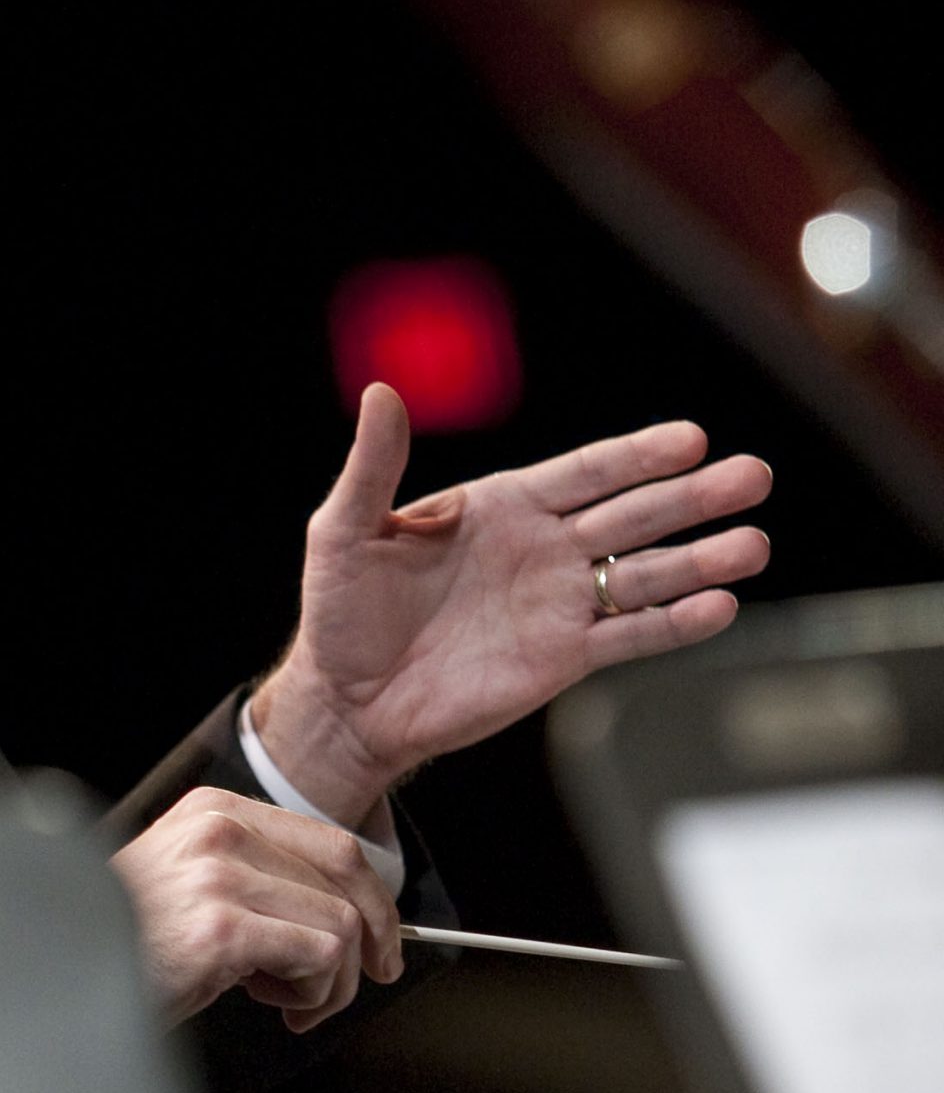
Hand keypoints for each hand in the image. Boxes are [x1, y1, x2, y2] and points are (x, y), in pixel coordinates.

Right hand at [111, 788, 403, 1028]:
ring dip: (329, 981)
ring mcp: (220, 876)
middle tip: (352, 985)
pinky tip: (269, 1002)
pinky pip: (322, 958)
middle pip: (346, 880)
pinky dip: (313, 996)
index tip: (381, 944)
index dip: (373, 899)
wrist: (57, 979)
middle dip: (365, 945)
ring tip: (283, 999)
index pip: (332, 842)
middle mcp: (220, 831)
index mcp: (214, 812)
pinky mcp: (222, 928)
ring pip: (341, 925)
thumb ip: (253, 882)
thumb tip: (339, 919)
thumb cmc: (126, 947)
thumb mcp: (191, 889)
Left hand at [256, 385, 772, 823]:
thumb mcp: (345, 531)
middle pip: (634, 515)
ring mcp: (558, 604)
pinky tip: (719, 607)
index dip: (638, 456)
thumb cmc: (340, 613)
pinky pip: (630, 636)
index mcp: (502, 506)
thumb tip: (380, 391)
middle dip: (693, 497)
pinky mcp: (563, 660)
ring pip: (645, 574)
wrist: (346, 701)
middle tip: (753, 476)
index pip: (586, 471)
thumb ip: (374, 466)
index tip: (690, 439)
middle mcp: (543, 548)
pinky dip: (674, 624)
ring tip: (753, 544)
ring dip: (701, 559)